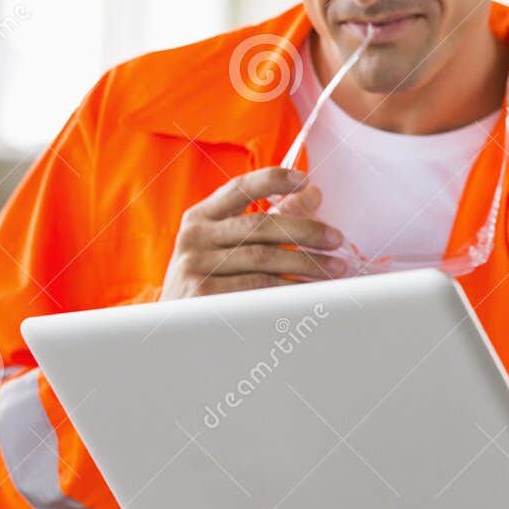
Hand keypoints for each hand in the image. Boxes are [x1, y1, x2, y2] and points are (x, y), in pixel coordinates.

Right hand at [160, 168, 347, 298]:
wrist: (172, 328)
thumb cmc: (208, 280)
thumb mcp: (227, 245)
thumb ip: (267, 219)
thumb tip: (312, 194)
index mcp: (200, 217)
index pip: (239, 188)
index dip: (273, 180)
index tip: (305, 180)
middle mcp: (194, 237)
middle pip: (261, 225)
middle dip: (306, 230)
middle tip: (336, 238)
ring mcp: (196, 266)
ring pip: (265, 258)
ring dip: (307, 262)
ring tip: (335, 268)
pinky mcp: (204, 295)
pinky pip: (259, 288)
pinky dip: (291, 288)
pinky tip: (312, 290)